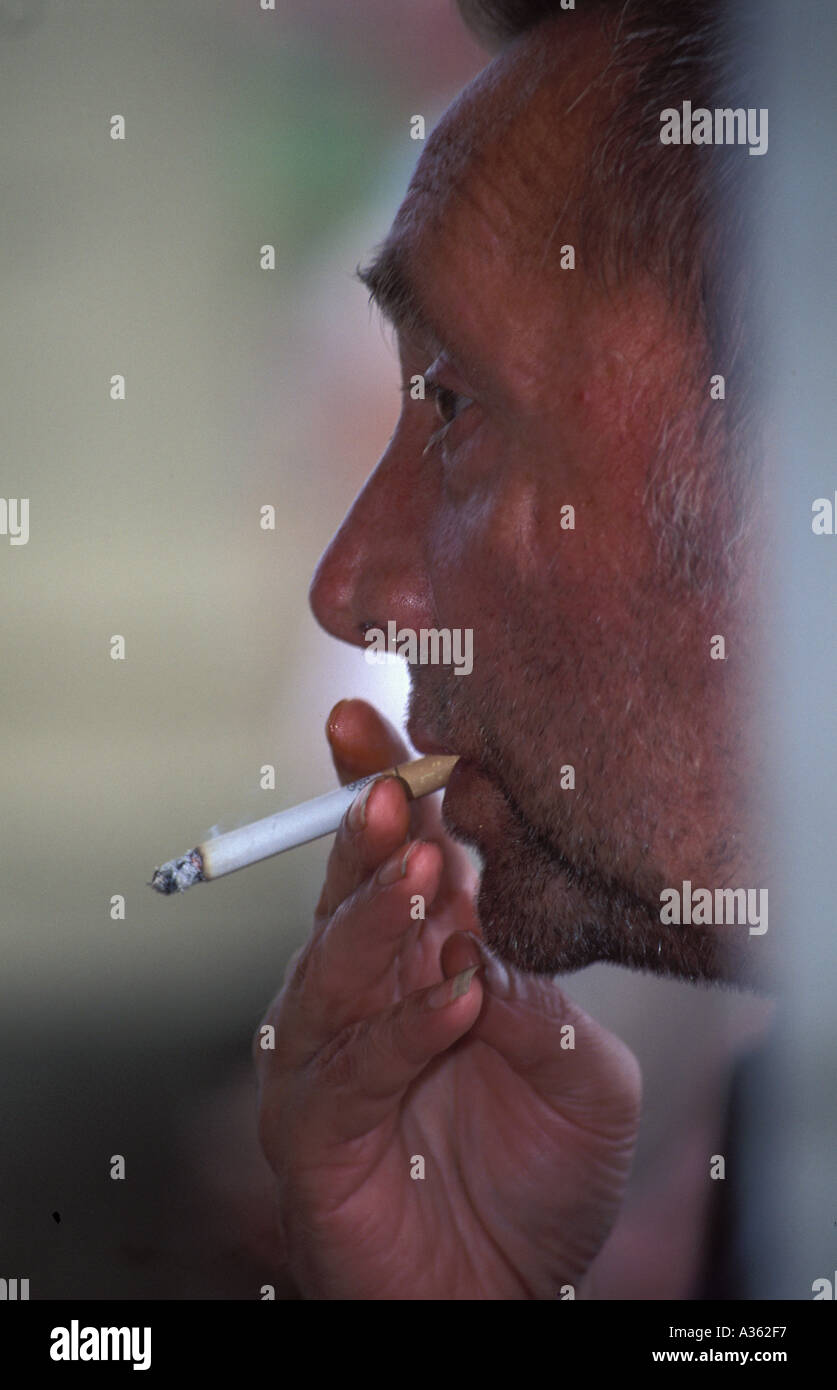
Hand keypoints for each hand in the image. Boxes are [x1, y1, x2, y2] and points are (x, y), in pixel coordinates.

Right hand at [253, 699, 640, 1298]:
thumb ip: (537, 997)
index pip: (390, 858)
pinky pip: (351, 1067)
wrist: (506, 1294)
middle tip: (388, 782)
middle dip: (364, 834)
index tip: (372, 721)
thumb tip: (482, 936)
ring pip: (333, 969)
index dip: (381, 789)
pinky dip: (401, 1027)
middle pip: (347, 895)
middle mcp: (359, 995)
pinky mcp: (313, 1128)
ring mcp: (326, 1058)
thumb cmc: (542, 1172)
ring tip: (427, 870)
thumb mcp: (580, 1071)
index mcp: (416, 958)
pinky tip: (455, 996)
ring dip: (379, 917)